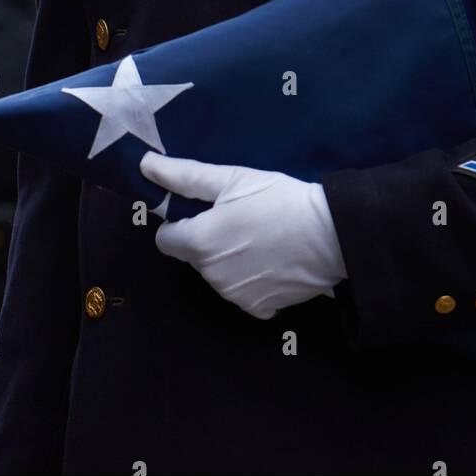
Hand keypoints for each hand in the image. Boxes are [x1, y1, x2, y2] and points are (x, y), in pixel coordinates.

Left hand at [139, 153, 347, 319]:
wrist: (329, 234)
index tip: (205, 212)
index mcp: (198, 243)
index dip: (181, 223)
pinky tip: (274, 260)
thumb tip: (145, 166)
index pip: (166, 240)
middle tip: (240, 218)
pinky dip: (253, 280)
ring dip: (229, 259)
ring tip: (261, 237)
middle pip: (194, 256)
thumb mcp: (232, 179)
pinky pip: (244, 293)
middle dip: (208, 239)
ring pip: (218, 275)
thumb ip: (185, 176)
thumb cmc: (278, 199)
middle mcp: (210, 276)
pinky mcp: (260, 310)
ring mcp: (234, 297)